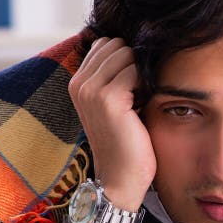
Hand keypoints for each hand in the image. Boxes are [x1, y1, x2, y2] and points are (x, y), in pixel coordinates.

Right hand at [68, 38, 155, 210]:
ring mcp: (91, 90)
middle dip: (132, 63)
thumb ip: (115, 75)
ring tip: (139, 100)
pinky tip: (143, 106)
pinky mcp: (108, 98)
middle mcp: (79, 83)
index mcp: (77, 83)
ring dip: (139, 73)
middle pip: (116, 44)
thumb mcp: (114, 104)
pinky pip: (135, 70)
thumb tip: (134, 46)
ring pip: (126, 53)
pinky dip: (146, 84)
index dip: (124, 60)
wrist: (121, 178)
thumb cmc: (125, 142)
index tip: (130, 87)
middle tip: (137, 95)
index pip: (105, 43)